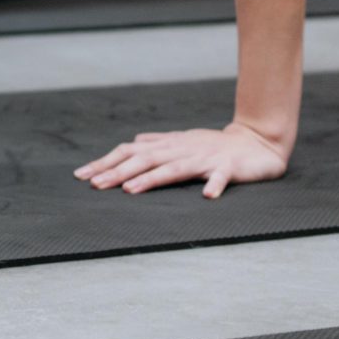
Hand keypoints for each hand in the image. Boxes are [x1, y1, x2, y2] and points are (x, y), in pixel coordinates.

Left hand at [75, 121, 289, 197]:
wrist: (256, 142)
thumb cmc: (215, 145)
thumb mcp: (182, 142)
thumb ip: (158, 143)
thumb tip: (134, 142)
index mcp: (169, 146)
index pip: (130, 152)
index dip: (106, 163)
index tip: (82, 176)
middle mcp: (181, 150)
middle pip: (145, 160)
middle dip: (118, 172)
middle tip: (95, 184)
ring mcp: (204, 158)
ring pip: (175, 168)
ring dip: (152, 178)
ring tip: (131, 190)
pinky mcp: (229, 168)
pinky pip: (222, 178)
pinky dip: (215, 185)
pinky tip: (207, 196)